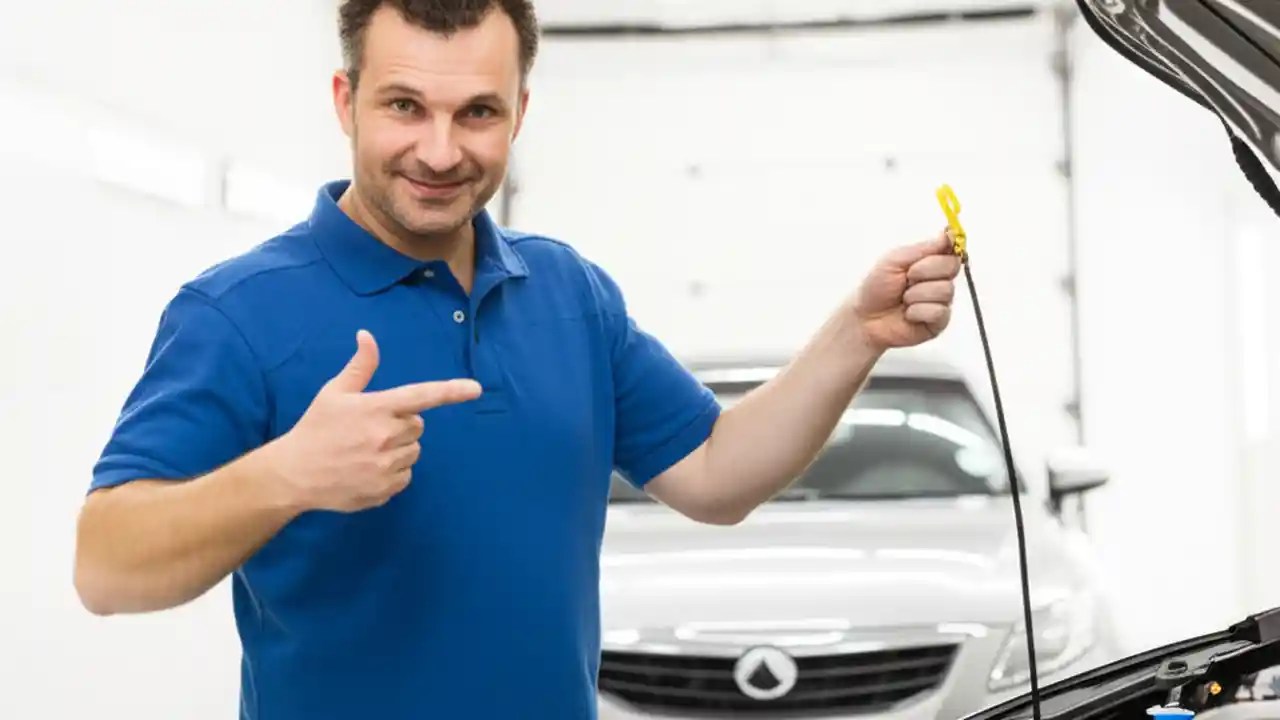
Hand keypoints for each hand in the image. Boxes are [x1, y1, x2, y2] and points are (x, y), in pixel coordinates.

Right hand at [267, 330, 481, 512]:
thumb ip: (360, 367)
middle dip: (402, 425)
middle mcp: (385, 436)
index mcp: (375, 408)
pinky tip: (367, 470)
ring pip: (414, 451)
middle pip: (418, 426)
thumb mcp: (334, 393)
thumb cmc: (315, 428)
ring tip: (367, 451)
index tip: (476, 389)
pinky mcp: (385, 489)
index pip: (421, 396)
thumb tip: (367, 335)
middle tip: (371, 429)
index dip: (451, 391)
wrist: (294, 474)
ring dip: (399, 449)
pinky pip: (406, 476)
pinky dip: (393, 472)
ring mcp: (386, 465)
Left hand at [852, 228, 961, 350]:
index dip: (947, 247)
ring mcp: (941, 301)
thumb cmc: (876, 289)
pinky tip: (908, 314)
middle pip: (952, 266)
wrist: (865, 318)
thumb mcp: (894, 260)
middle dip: (924, 271)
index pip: (951, 249)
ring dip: (917, 294)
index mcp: (930, 262)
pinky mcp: (939, 322)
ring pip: (946, 290)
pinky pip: (939, 311)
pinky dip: (917, 312)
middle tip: (906, 278)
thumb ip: (923, 248)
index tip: (938, 248)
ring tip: (903, 300)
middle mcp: (939, 280)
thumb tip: (947, 234)